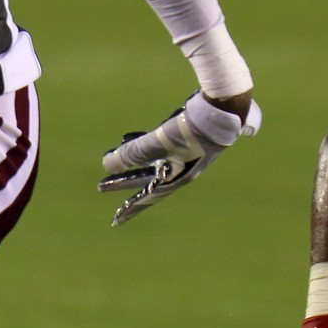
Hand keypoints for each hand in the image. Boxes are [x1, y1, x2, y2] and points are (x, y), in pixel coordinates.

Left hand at [98, 91, 261, 225]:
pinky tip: (130, 137)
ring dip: (132, 163)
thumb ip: (134, 153)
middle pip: (146, 181)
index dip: (131, 208)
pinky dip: (143, 144)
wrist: (224, 108)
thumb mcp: (161, 142)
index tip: (116, 219)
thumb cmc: (193, 130)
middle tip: (103, 187)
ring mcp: (184, 153)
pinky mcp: (185, 136)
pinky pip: (158, 145)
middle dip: (124, 183)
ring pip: (151, 163)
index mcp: (178, 177)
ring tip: (114, 162)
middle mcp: (181, 169)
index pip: (148, 197)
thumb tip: (106, 165)